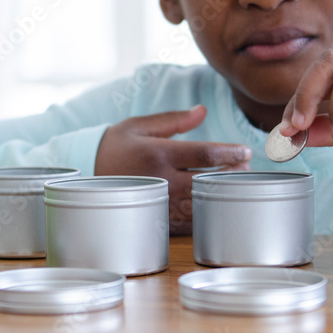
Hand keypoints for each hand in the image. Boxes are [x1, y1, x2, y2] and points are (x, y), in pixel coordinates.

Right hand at [95, 106, 251, 234]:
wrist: (87, 175)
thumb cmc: (116, 147)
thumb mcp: (139, 126)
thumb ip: (174, 120)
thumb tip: (202, 111)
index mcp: (159, 154)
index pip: (205, 154)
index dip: (230, 153)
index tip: (245, 151)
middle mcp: (161, 180)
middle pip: (209, 180)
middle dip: (233, 174)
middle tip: (246, 169)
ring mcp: (160, 202)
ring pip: (202, 203)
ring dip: (223, 194)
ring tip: (235, 185)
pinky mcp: (156, 219)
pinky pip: (187, 222)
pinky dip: (205, 213)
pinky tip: (216, 204)